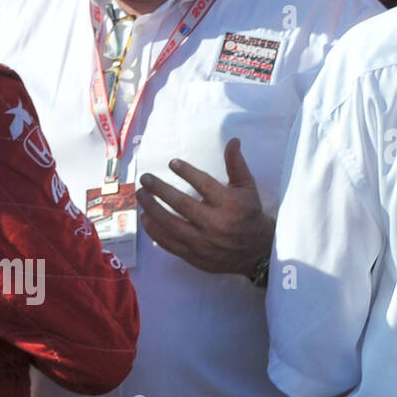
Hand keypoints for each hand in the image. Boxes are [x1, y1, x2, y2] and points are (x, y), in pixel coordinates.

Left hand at [136, 138, 274, 275]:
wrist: (254, 251)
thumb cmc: (248, 213)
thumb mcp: (247, 188)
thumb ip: (237, 164)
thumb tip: (232, 140)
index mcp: (230, 205)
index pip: (205, 185)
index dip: (187, 172)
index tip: (172, 163)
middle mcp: (215, 224)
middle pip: (182, 205)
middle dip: (160, 190)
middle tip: (145, 179)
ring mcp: (203, 242)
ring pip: (171, 225)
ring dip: (152, 209)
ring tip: (141, 195)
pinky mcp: (194, 256)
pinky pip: (169, 243)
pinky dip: (155, 231)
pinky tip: (145, 218)